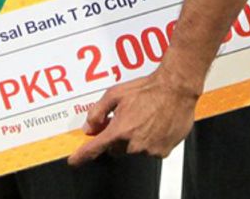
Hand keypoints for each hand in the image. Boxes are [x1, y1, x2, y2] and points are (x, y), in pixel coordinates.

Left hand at [67, 67, 199, 164]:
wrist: (175, 90)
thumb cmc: (147, 89)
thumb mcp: (115, 94)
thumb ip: (98, 111)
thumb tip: (89, 127)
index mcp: (120, 130)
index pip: (96, 148)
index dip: (82, 156)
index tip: (74, 161)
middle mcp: (134, 144)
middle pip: (115, 149)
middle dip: (115, 138)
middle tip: (124, 120)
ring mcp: (149, 150)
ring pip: (133, 150)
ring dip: (133, 139)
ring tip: (143, 118)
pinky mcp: (163, 152)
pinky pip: (149, 151)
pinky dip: (149, 141)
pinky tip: (154, 124)